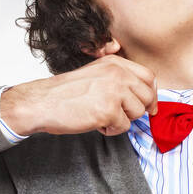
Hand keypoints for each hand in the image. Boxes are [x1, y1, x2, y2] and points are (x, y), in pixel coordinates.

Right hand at [1, 55, 158, 136]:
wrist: (42, 102)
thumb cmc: (66, 92)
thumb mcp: (96, 74)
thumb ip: (120, 79)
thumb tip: (147, 96)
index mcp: (115, 63)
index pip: (149, 77)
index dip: (151, 94)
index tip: (148, 105)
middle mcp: (117, 74)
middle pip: (147, 96)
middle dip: (136, 110)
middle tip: (118, 114)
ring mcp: (114, 91)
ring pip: (138, 113)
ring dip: (122, 120)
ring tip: (102, 116)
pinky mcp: (109, 110)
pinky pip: (124, 127)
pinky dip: (110, 130)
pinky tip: (95, 123)